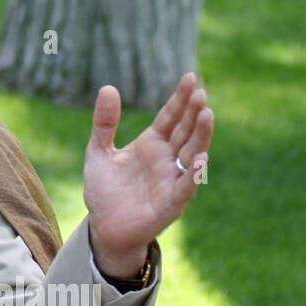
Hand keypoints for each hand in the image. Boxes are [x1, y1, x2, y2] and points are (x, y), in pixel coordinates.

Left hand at [83, 73, 212, 276]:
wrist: (104, 227)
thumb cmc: (105, 190)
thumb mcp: (98, 151)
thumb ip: (104, 123)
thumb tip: (108, 88)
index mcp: (151, 144)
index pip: (170, 117)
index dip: (180, 99)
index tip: (191, 78)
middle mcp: (166, 159)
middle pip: (184, 131)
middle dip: (193, 113)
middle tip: (201, 93)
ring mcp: (171, 180)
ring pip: (191, 154)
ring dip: (200, 136)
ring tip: (207, 115)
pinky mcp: (170, 203)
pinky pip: (185, 187)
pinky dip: (193, 174)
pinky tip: (201, 159)